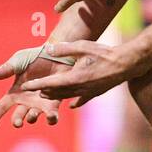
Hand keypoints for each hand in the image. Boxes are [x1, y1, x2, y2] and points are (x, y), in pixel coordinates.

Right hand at [0, 47, 64, 127]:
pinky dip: (51, 118)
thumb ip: (6, 69)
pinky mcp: (55, 102)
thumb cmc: (37, 56)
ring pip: (34, 117)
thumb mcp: (19, 61)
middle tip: (17, 123)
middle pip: (18, 115)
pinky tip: (50, 115)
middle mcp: (27, 101)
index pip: (2, 106)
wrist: (58, 54)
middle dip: (17, 120)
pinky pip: (52, 116)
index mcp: (15, 92)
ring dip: (32, 118)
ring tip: (32, 115)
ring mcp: (41, 103)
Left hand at [22, 39, 140, 107]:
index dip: (36, 85)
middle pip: (57, 92)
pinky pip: (81, 100)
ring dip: (56, 96)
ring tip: (47, 94)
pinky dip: (74, 101)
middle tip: (34, 90)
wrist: (126, 64)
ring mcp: (88, 93)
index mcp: (73, 78)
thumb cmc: (104, 53)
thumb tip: (48, 50)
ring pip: (67, 96)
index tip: (25, 86)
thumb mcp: (82, 47)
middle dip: (44, 91)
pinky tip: (71, 105)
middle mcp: (79, 89)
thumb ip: (64, 49)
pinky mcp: (96, 93)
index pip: (50, 83)